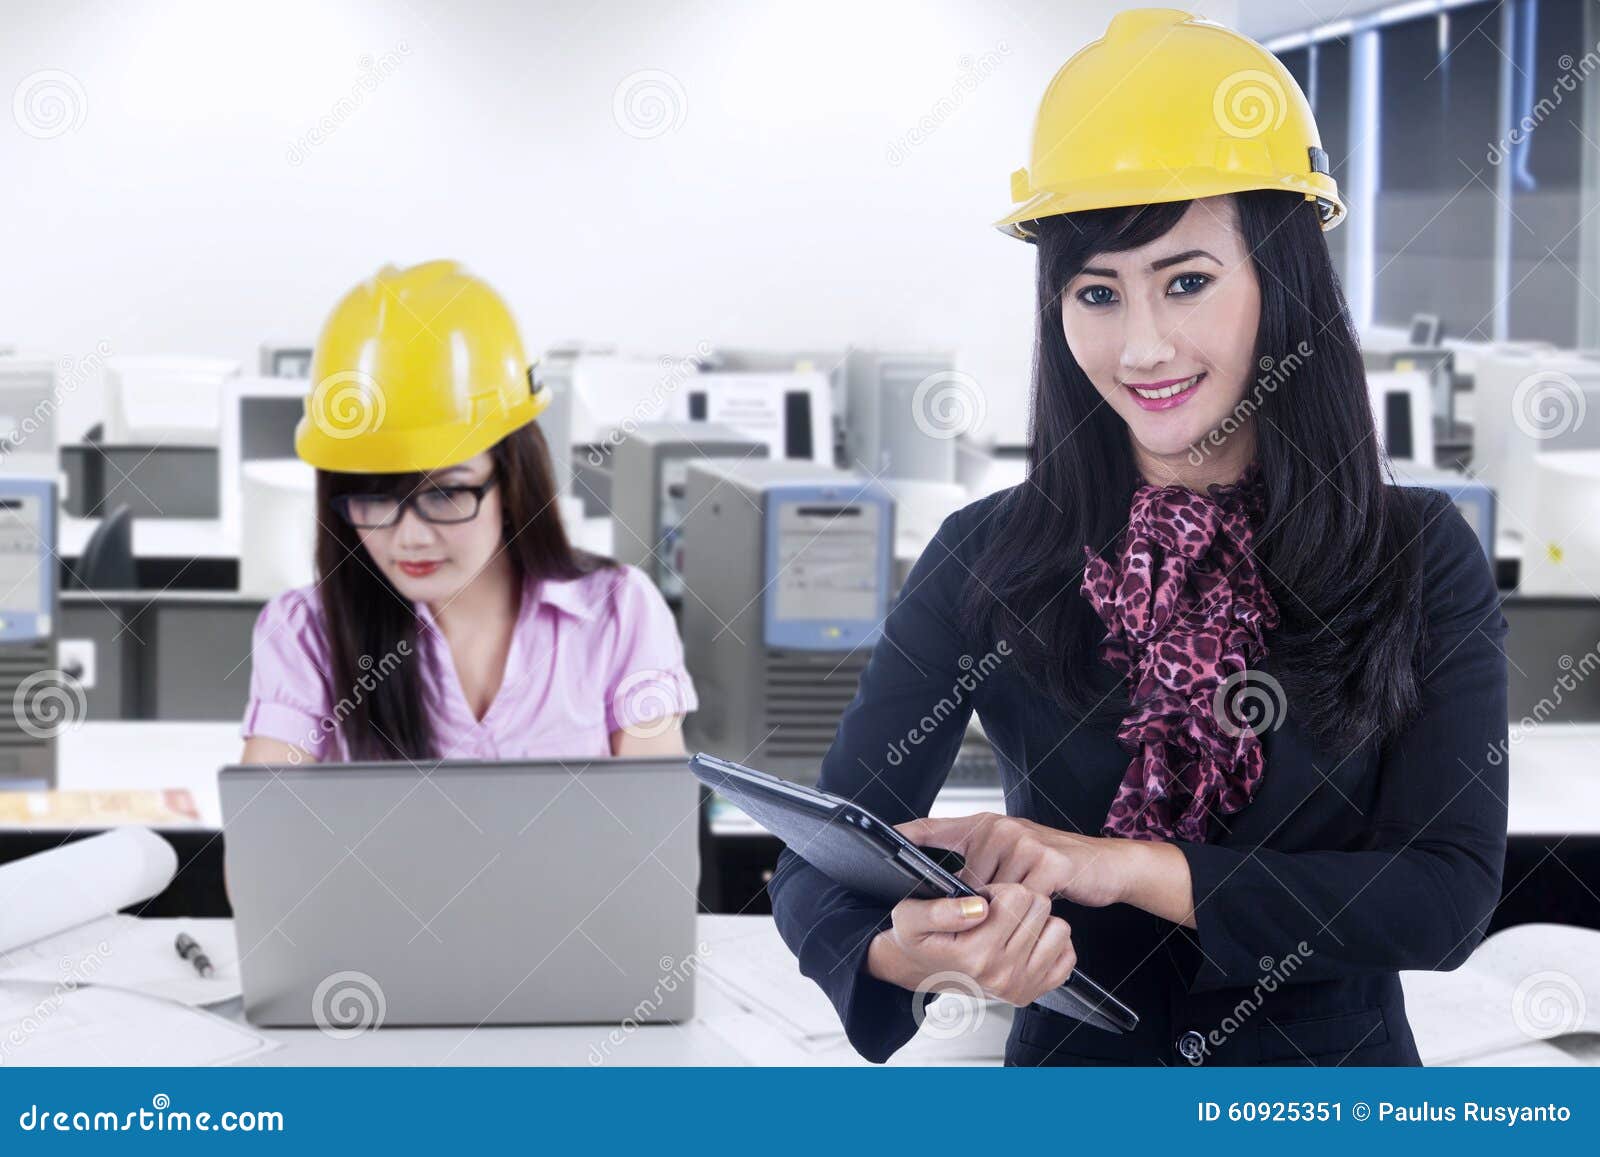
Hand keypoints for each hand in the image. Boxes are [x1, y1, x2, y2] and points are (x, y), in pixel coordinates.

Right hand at [866, 883, 1076, 1007]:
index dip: (998, 889)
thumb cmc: (919, 942)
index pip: (1018, 896)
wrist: (921, 971)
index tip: (981, 900)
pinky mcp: (1036, 991)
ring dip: (1037, 921)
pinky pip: (1067, 955)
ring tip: (1010, 926)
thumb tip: (978, 907)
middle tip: (994, 913)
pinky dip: (1051, 942)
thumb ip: (939, 911)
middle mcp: (1002, 974)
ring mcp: (1021, 985)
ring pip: (1059, 928)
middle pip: (1041, 907)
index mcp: (975, 954)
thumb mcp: (910, 918)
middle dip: (1019, 901)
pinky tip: (1026, 941)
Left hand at [897, 812, 1135, 907]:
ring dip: (1003, 912)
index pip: (931, 829)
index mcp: (983, 826)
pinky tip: (1039, 907)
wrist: (1105, 865)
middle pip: (964, 882)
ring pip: (992, 896)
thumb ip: (977, 866)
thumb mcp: (1009, 856)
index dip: (903, 838)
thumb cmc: (1053, 864)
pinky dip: (1025, 914)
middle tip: (991, 914)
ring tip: (1020, 909)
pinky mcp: (1048, 864)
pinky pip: (1021, 901)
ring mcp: (1023, 843)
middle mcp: (999, 828)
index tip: (877, 845)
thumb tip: (946, 890)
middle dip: (973, 906)